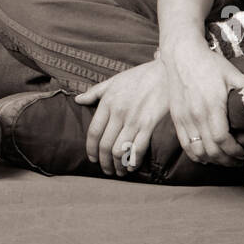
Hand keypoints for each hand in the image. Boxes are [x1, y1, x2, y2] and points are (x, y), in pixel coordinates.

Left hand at [74, 59, 169, 175]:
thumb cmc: (140, 76)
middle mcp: (118, 112)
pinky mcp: (150, 124)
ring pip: (120, 150)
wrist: (165, 71)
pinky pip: (138, 148)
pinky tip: (132, 166)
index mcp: (108, 102)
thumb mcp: (114, 80)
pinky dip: (133, 161)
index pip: (93, 132)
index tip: (92, 158)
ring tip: (119, 171)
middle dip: (104, 162)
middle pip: (105, 145)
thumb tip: (78, 100)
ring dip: (118, 165)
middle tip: (106, 170)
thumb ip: (95, 92)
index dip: (91, 149)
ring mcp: (134, 119)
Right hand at [162, 33, 243, 166]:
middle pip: (211, 150)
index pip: (222, 140)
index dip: (235, 151)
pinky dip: (196, 155)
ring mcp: (184, 118)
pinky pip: (185, 145)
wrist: (181, 54)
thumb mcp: (232, 72)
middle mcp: (196, 115)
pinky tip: (206, 155)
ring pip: (197, 151)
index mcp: (212, 105)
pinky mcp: (176, 119)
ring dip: (212, 160)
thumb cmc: (208, 64)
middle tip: (238, 160)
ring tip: (224, 158)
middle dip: (227, 160)